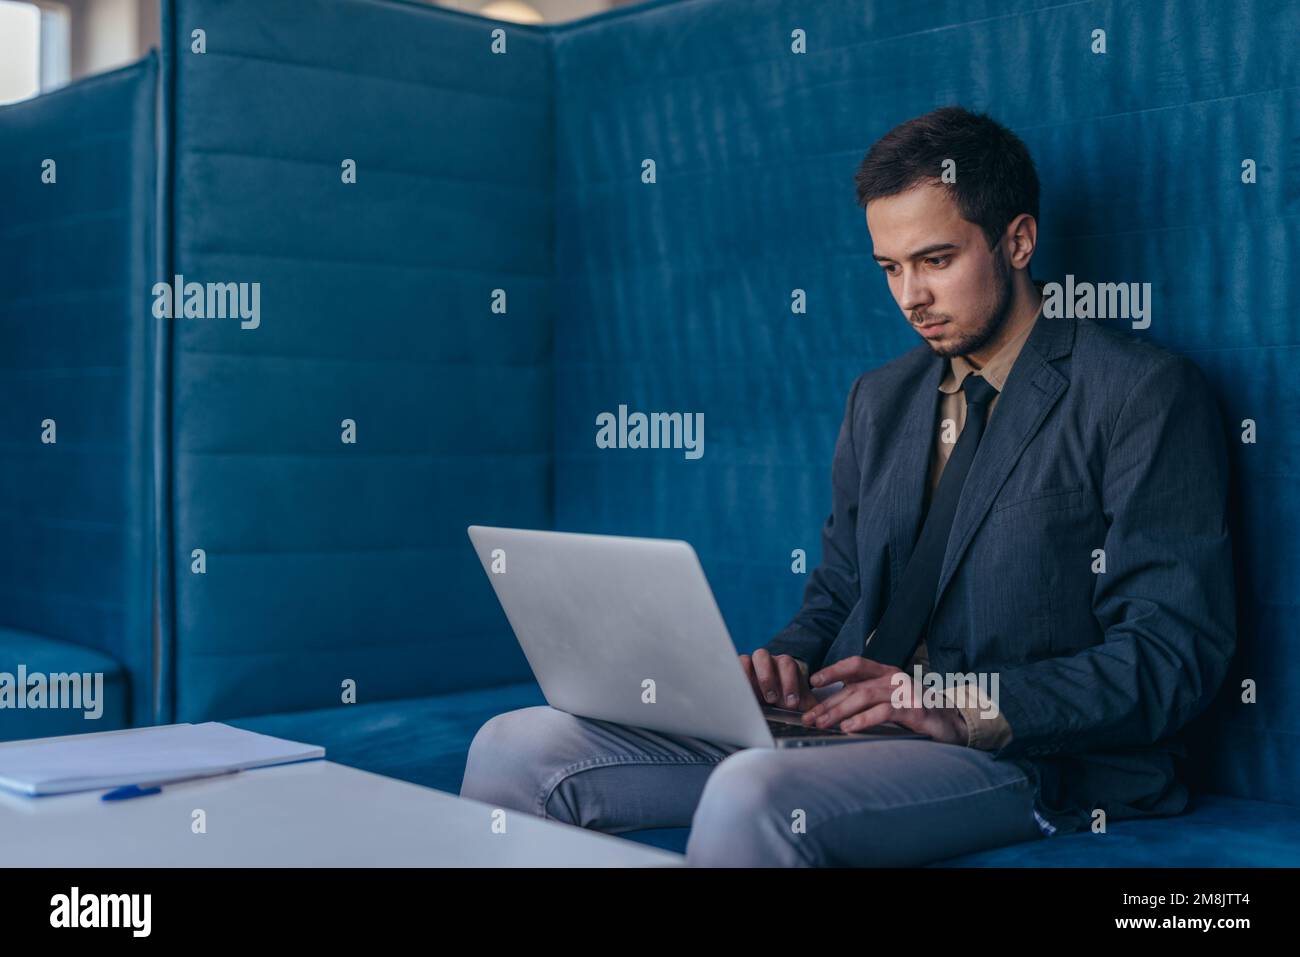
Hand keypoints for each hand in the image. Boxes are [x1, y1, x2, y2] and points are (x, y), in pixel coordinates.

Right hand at [739, 648, 817, 711]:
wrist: (772, 700)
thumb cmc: (786, 699)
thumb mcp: (800, 703)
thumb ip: (811, 708)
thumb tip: (821, 720)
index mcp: (785, 665)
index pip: (787, 664)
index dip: (789, 682)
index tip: (792, 703)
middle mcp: (767, 661)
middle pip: (765, 656)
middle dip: (768, 678)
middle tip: (773, 699)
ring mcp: (750, 665)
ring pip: (747, 659)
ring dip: (750, 678)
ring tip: (755, 698)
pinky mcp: (737, 671)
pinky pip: (735, 667)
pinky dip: (737, 678)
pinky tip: (742, 695)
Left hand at [802, 656, 967, 744]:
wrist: (953, 724)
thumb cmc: (916, 712)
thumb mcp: (890, 699)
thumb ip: (867, 697)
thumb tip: (832, 705)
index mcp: (887, 673)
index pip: (855, 665)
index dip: (833, 670)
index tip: (813, 682)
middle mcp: (895, 678)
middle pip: (854, 686)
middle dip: (828, 703)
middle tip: (810, 717)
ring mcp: (905, 693)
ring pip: (865, 697)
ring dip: (840, 711)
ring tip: (823, 724)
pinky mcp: (914, 710)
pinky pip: (884, 712)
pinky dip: (864, 720)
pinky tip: (850, 727)